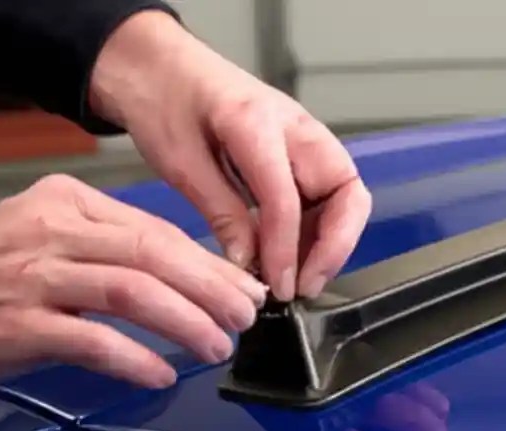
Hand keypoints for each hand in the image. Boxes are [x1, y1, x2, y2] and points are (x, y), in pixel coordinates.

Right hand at [0, 175, 266, 388]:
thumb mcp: (45, 238)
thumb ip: (109, 250)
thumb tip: (187, 278)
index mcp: (67, 204)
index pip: (156, 230)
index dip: (210, 264)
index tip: (244, 290)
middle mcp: (52, 231)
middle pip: (153, 254)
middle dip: (211, 289)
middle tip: (246, 318)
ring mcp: (31, 277)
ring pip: (130, 291)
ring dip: (185, 322)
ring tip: (216, 346)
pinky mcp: (14, 325)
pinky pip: (90, 341)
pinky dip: (134, 359)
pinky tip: (161, 374)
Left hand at [90, 10, 372, 300]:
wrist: (159, 67)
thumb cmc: (163, 103)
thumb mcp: (181, 164)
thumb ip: (222, 213)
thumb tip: (251, 266)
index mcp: (257, 122)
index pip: (288, 199)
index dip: (287, 251)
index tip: (279, 288)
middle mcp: (297, 128)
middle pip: (346, 193)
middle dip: (334, 246)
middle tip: (305, 285)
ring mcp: (306, 139)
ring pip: (344, 200)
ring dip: (330, 244)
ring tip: (298, 279)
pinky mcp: (304, 154)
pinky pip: (326, 198)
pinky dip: (317, 232)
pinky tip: (292, 258)